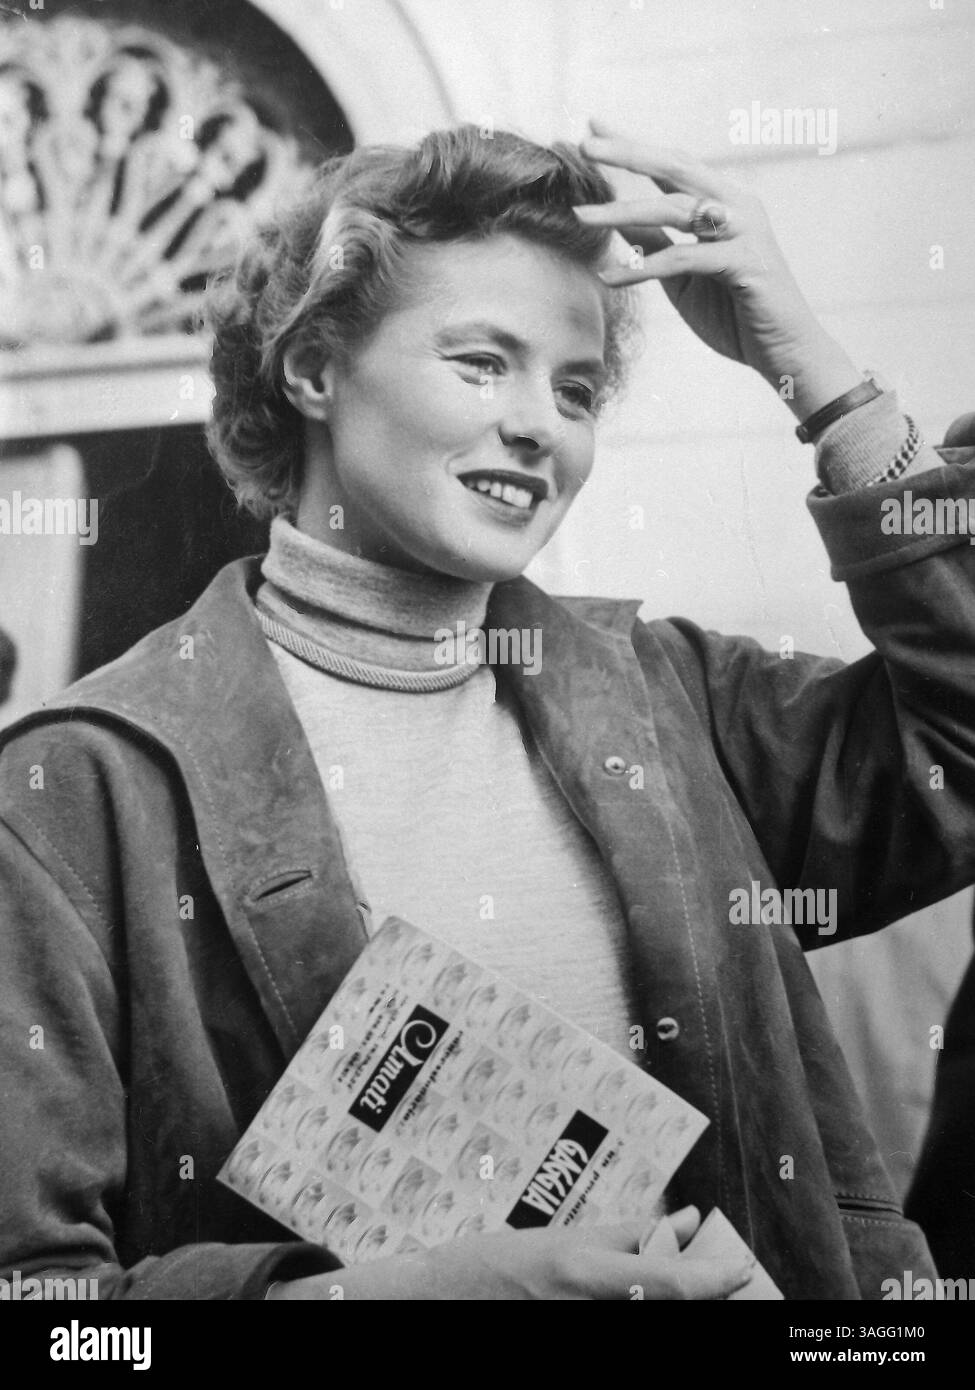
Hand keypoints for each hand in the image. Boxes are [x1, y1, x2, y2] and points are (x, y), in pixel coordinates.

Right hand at [267, 1206, 752, 1300]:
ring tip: (671, 1275)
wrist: (440, 1302)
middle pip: (668, 1305)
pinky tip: (636, 1292)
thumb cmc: (498, 1263)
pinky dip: (640, 1307)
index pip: (672, 1282)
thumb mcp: (565, 1236)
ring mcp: (583, 1331)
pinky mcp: (575, 1345)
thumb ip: (628, 1233)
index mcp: (587, 1273)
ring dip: (670, 1298)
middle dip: (698, 1289)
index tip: (741, 1269)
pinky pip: (622, 1324)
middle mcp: (591, 1310)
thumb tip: (687, 1223)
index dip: (716, 1280)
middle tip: (714, 1272)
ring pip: (649, 1314)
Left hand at [575, 119, 861, 419]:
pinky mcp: (745, 262)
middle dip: (629, 154)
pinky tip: (609, 277)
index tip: (593, 127)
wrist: (784, 351)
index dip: (633, 146)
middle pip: (675, 167)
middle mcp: (736, 205)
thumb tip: (617, 219)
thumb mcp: (682, 276)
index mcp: (723, 203)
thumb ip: (656, 243)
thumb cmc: (736, 314)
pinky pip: (683, 258)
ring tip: (581, 217)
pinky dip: (643, 268)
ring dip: (623, 212)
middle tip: (586, 145)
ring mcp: (744, 229)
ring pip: (675, 209)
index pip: (672, 165)